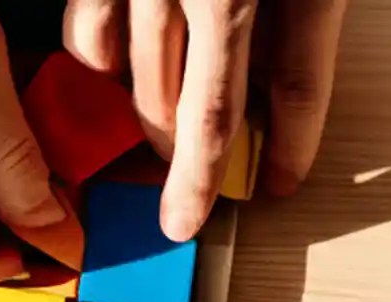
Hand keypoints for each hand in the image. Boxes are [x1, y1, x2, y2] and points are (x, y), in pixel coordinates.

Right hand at [63, 0, 347, 239]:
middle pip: (210, 115)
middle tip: (192, 194)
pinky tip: (111, 75)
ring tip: (158, 142)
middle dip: (202, 167)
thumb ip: (294, 17)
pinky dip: (99, 66)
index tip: (281, 184)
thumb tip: (273, 83)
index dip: (293, 147)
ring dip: (156, 130)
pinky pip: (91, 34)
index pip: (299, 88)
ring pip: (153, 91)